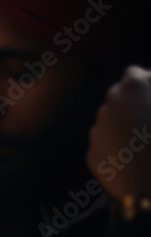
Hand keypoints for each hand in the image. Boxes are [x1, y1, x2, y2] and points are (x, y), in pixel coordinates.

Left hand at [87, 65, 150, 201]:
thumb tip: (149, 95)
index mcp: (132, 88)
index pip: (135, 74)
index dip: (148, 85)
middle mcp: (107, 105)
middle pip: (120, 98)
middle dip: (135, 106)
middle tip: (150, 122)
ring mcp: (96, 131)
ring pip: (111, 122)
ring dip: (125, 128)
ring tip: (146, 145)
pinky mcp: (92, 155)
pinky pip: (106, 146)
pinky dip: (117, 149)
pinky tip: (135, 161)